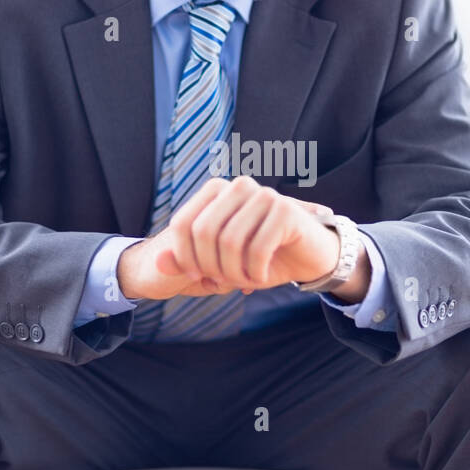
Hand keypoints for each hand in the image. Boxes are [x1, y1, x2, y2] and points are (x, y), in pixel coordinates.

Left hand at [118, 176, 341, 301]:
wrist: (310, 257)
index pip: (183, 223)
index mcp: (218, 190)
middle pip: (204, 232)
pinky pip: (257, 248)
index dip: (185, 256)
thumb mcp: (219, 263)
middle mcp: (239, 186)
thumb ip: (187, 261)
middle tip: (223, 283)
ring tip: (244, 281)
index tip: (197, 277)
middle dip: (210, 266)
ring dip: (234, 272)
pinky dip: (255, 271)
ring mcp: (264, 195)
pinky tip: (261, 277)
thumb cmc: (262, 257)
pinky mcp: (286, 210)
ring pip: (230, 242)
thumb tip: (159, 262)